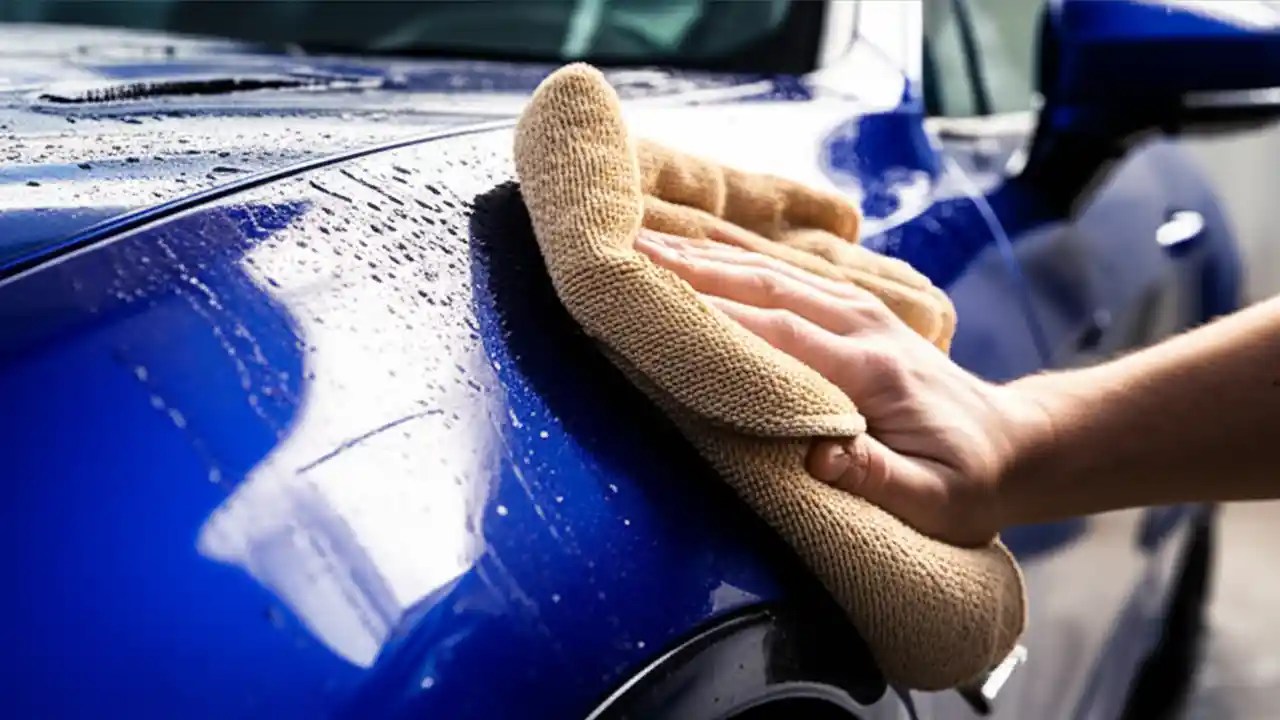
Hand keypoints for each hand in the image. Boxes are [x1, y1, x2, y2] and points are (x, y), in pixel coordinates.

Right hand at [635, 229, 1052, 545]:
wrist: (1011, 442)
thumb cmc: (966, 480)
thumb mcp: (936, 499)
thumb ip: (879, 477)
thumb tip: (819, 454)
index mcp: (872, 368)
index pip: (778, 331)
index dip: (713, 314)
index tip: (651, 300)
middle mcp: (860, 324)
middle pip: (762, 285)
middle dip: (690, 268)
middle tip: (623, 252)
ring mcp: (856, 310)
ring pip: (767, 270)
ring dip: (703, 254)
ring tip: (639, 240)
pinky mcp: (849, 309)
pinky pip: (782, 273)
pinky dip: (734, 255)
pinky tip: (695, 245)